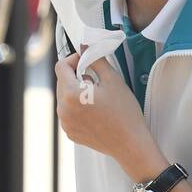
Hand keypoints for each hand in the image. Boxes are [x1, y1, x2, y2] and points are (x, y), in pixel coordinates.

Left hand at [54, 51, 161, 170]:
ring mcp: (65, 123)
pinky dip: (77, 107)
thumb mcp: (112, 80)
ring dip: (77, 91)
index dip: (74, 59)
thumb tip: (85, 47)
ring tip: (97, 97)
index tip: (87, 61)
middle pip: (62, 81)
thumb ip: (95, 60)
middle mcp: (63, 110)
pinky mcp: (70, 132)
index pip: (61, 66)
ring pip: (64, 97)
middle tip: (97, 80)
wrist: (131, 144)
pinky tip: (95, 111)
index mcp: (71, 95)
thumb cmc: (125, 113)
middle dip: (76, 76)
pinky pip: (68, 112)